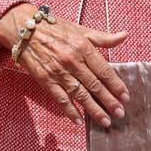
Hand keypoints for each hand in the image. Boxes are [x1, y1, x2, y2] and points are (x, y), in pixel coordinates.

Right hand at [0, 4, 129, 128]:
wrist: (25, 29)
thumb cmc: (56, 29)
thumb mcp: (81, 30)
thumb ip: (103, 37)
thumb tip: (124, 35)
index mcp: (83, 47)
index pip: (104, 70)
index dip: (116, 85)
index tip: (125, 96)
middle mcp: (72, 60)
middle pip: (95, 85)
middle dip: (109, 101)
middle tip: (120, 113)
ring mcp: (58, 72)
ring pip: (80, 94)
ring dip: (94, 109)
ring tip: (106, 121)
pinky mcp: (45, 80)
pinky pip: (60, 98)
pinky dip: (70, 111)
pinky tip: (79, 121)